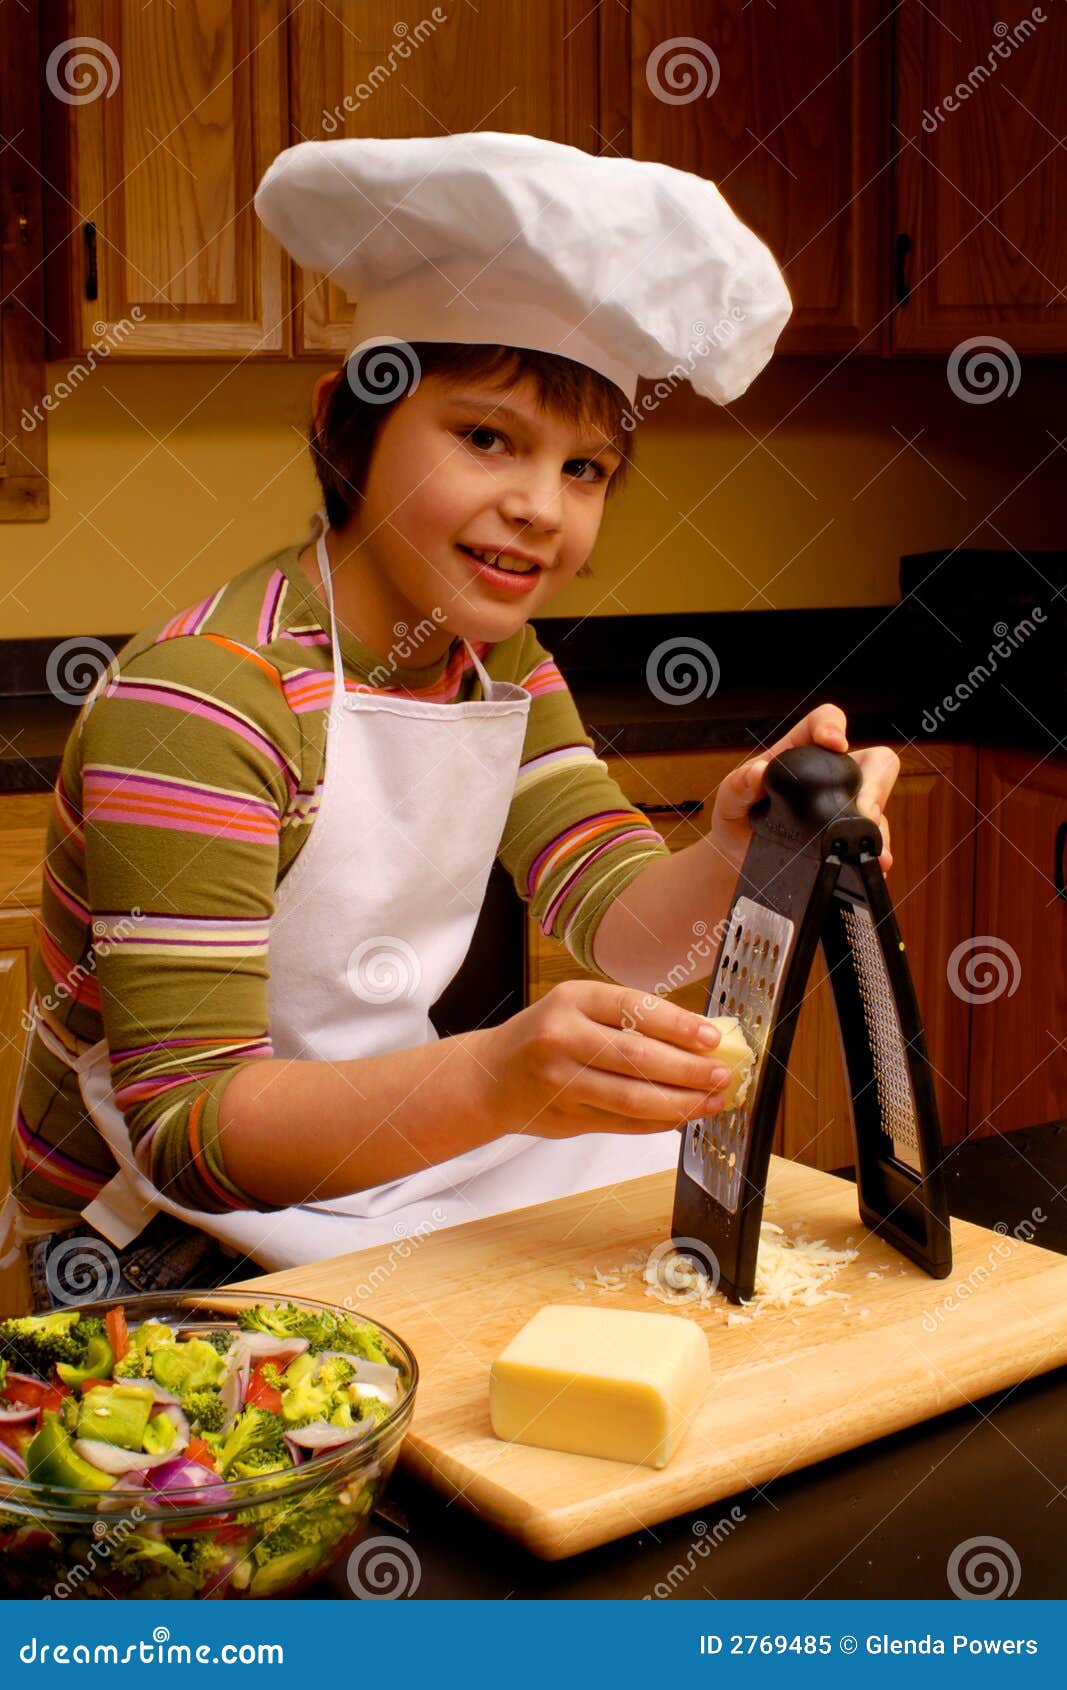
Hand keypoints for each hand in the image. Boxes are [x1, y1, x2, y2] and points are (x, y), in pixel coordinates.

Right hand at [482, 980, 736, 1138]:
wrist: (491, 1077)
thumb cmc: (545, 1036)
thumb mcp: (578, 1009)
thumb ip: (628, 1020)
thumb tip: (697, 1040)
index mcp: (573, 1001)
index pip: (634, 1009)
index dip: (679, 1025)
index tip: (712, 1037)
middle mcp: (563, 1038)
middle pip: (638, 1057)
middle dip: (689, 1069)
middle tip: (722, 1074)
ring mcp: (562, 1081)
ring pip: (633, 1097)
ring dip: (680, 1102)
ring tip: (711, 1100)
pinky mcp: (566, 1118)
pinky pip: (624, 1123)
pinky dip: (658, 1122)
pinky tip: (682, 1115)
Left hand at [708, 703, 898, 876]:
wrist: (740, 859)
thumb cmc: (736, 817)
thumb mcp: (728, 798)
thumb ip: (737, 784)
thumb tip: (757, 773)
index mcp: (798, 751)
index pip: (824, 721)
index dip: (834, 726)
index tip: (836, 744)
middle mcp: (828, 774)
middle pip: (874, 761)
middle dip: (875, 783)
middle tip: (863, 810)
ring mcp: (844, 805)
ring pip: (879, 803)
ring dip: (877, 824)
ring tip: (866, 846)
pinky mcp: (849, 834)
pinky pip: (875, 836)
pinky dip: (877, 848)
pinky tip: (874, 861)